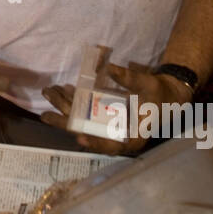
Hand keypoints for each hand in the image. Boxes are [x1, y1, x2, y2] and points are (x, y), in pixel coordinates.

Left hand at [42, 66, 192, 155]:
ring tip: (48, 95)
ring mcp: (108, 126)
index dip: (97, 143)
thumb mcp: (148, 85)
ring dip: (64, 111)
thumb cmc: (160, 94)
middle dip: (65, 123)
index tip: (81, 138)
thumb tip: (109, 68)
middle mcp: (117, 135)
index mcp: (132, 136)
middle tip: (46, 115)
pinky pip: (84, 113)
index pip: (112, 145)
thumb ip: (129, 79)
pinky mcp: (104, 116)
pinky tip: (61, 91)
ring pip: (82, 122)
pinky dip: (72, 103)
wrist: (166, 93)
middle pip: (88, 133)